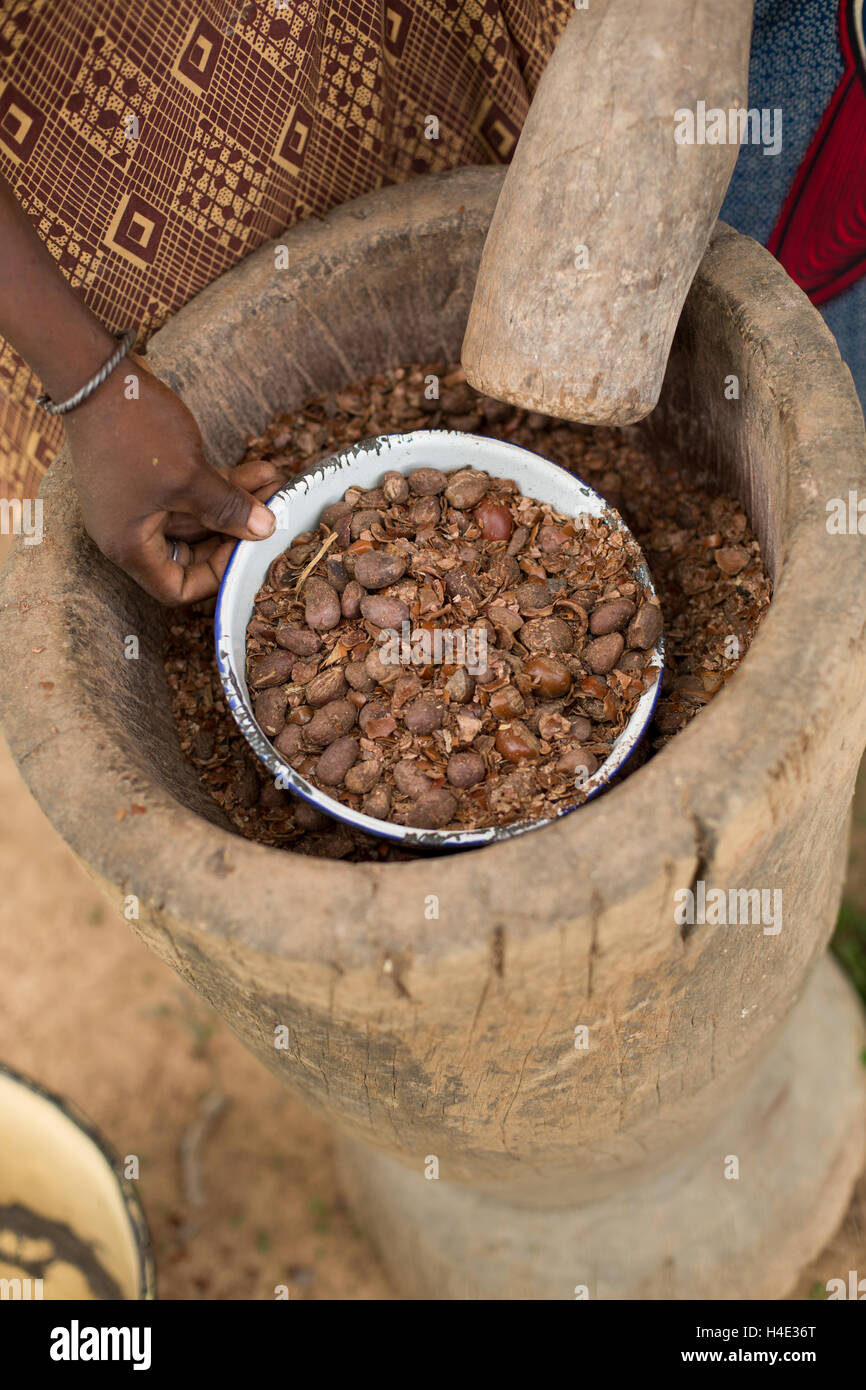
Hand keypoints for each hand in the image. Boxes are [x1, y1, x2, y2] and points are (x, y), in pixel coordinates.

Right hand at [64, 356, 279, 604]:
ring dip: (237, 503)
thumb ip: (228, 508)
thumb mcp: (190, 476)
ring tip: (276, 484)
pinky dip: (222, 485)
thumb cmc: (134, 430)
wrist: (95, 374)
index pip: (177, 588)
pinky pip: (192, 493)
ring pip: (199, 517)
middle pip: (193, 553)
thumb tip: (265, 531)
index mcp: (129, 546)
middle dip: (237, 533)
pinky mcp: (150, 478)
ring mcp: (140, 503)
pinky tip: (260, 469)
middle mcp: (131, 531)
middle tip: (276, 515)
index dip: (216, 577)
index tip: (248, 551)